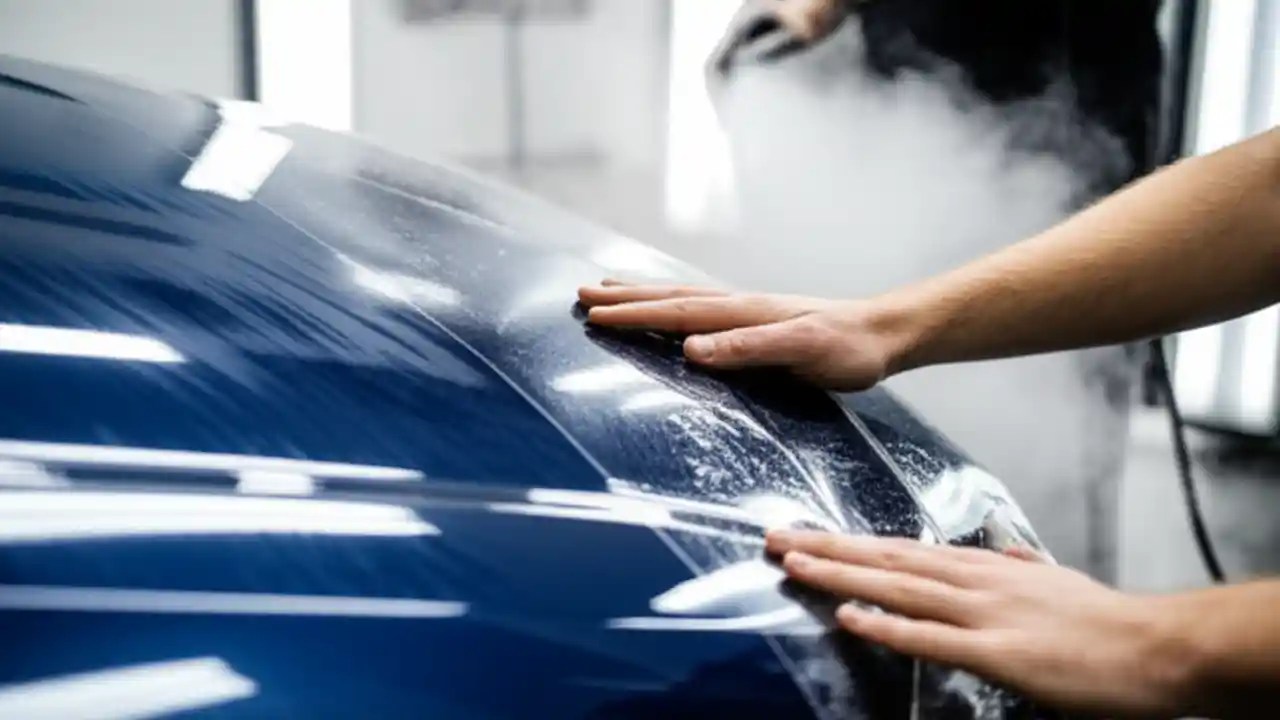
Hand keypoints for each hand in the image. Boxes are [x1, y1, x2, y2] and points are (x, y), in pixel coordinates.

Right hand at [577, 280, 905, 390]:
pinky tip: (668, 309)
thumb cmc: (847, 348)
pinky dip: (670, 304)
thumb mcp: (801, 350)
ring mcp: (745, 312)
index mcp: (743, 312)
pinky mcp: (754, 323)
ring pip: (680, 297)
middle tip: (580, 293)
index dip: (633, 315)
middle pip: (670, 297)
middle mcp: (738, 306)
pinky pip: (698, 308)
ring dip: (642, 295)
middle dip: (624, 298)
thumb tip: (690, 349)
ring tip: (608, 289)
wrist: (882, 333)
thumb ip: (747, 349)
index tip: (593, 315)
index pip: (676, 311)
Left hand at [766, 530, 1196, 717]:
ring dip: (841, 575)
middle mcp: (974, 581)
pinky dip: (886, 626)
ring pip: (898, 588)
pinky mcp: (997, 652)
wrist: (1155, 646)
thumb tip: (1003, 551)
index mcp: (983, 567)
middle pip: (886, 560)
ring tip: (793, 564)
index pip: (901, 550)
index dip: (850, 542)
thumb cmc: (1104, 620)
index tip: (808, 534)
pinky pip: (929, 639)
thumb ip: (1021, 564)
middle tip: (775, 538)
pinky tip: (849, 617)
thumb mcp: (1054, 579)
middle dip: (827, 548)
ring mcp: (983, 613)